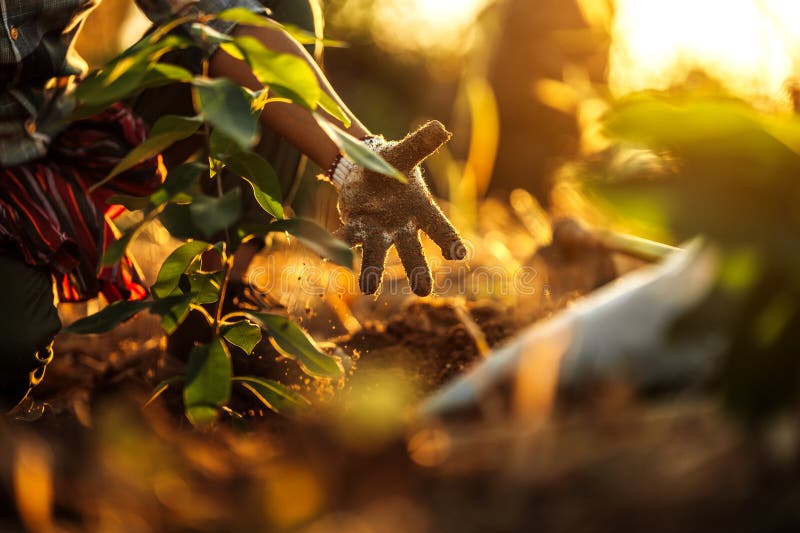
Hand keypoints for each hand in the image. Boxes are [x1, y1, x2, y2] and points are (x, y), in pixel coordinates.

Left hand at [333, 121, 466, 295]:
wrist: (368, 167)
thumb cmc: (393, 163)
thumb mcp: (405, 152)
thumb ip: (420, 144)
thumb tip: (439, 128)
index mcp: (420, 208)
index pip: (438, 227)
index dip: (449, 240)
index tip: (458, 255)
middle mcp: (402, 226)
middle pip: (411, 251)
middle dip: (417, 271)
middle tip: (422, 291)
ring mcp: (378, 230)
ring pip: (377, 253)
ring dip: (372, 270)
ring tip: (368, 288)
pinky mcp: (356, 227)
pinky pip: (346, 239)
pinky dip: (336, 247)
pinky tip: (326, 257)